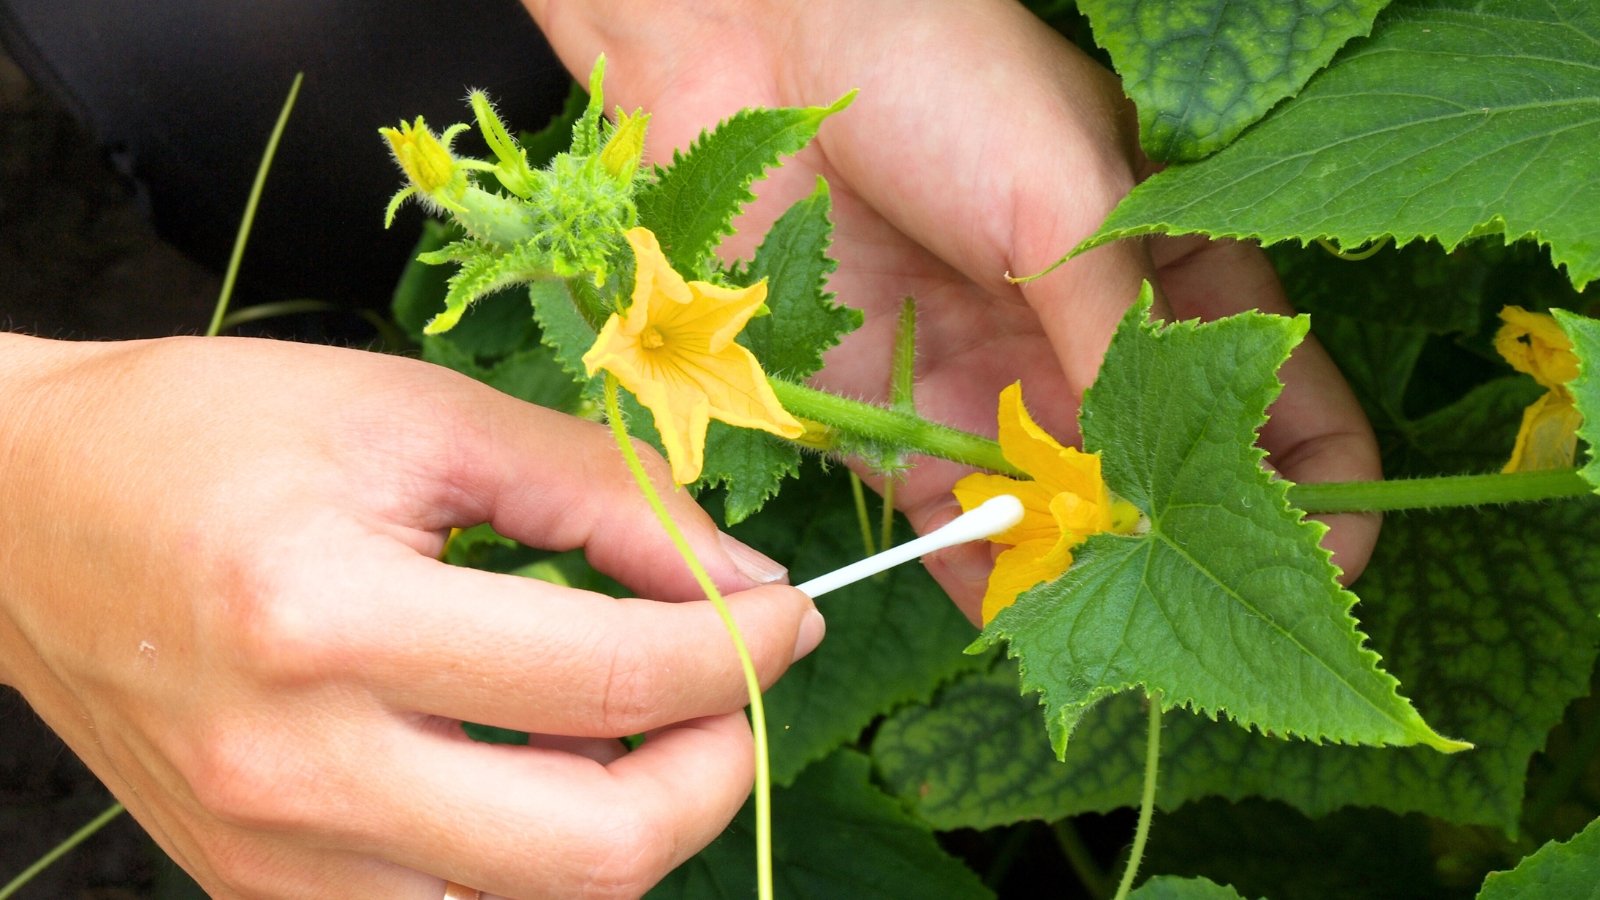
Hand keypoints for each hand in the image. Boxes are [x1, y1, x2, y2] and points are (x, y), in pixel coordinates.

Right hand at [0, 334, 821, 897]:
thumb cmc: (216, 435)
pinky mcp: (258, 892)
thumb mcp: (422, 416)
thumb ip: (600, 496)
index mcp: (326, 617)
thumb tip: (743, 583)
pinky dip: (534, 859)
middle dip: (713, 774)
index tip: (792, 615)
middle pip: (589, 854)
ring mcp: (270, 858)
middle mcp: (293, 769)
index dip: (740, 651)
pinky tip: (539, 768)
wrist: (25, 513)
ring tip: (638, 726)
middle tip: (736, 691)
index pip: (606, 682)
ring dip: (630, 827)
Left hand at [527, 0, 1380, 622]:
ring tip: (1115, 644)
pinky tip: (1024, 627)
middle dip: (1188, 559)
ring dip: (1092, 590)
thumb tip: (1162, 480)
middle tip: (1199, 624)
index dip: (1313, 486)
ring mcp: (996, 400)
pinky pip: (958, 535)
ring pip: (1070, 529)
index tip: (1318, 564)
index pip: (1276, 397)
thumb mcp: (1067, 196)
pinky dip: (990, 585)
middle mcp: (1087, 353)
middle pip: (1167, 487)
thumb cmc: (941, 81)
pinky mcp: (899, 434)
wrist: (763, 58)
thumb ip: (1121, 338)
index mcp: (1164, 277)